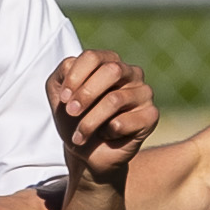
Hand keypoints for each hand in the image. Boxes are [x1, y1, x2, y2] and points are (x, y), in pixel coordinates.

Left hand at [50, 50, 159, 183]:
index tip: (64, 100)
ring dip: (90, 121)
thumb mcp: (59, 94)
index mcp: (109, 62)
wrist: (87, 152)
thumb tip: (72, 66)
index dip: (75, 77)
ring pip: (115, 99)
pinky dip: (108, 132)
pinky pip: (125, 121)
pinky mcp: (150, 116)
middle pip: (111, 71)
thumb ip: (61, 74)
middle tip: (71, 112)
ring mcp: (144, 94)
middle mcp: (131, 73)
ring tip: (80, 135)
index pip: (93, 57)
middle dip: (86, 94)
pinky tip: (107, 136)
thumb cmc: (74, 119)